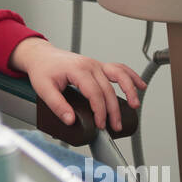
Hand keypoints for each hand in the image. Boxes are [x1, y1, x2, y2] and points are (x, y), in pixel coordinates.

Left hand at [10, 37, 145, 133]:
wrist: (41, 55)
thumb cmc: (42, 70)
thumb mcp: (44, 89)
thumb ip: (57, 106)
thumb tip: (70, 120)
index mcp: (78, 70)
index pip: (95, 93)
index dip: (100, 111)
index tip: (100, 125)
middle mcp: (90, 65)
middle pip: (108, 89)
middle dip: (113, 110)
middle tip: (114, 126)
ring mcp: (96, 64)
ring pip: (119, 76)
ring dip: (129, 90)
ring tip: (135, 105)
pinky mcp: (98, 66)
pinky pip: (119, 69)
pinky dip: (131, 76)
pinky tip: (140, 85)